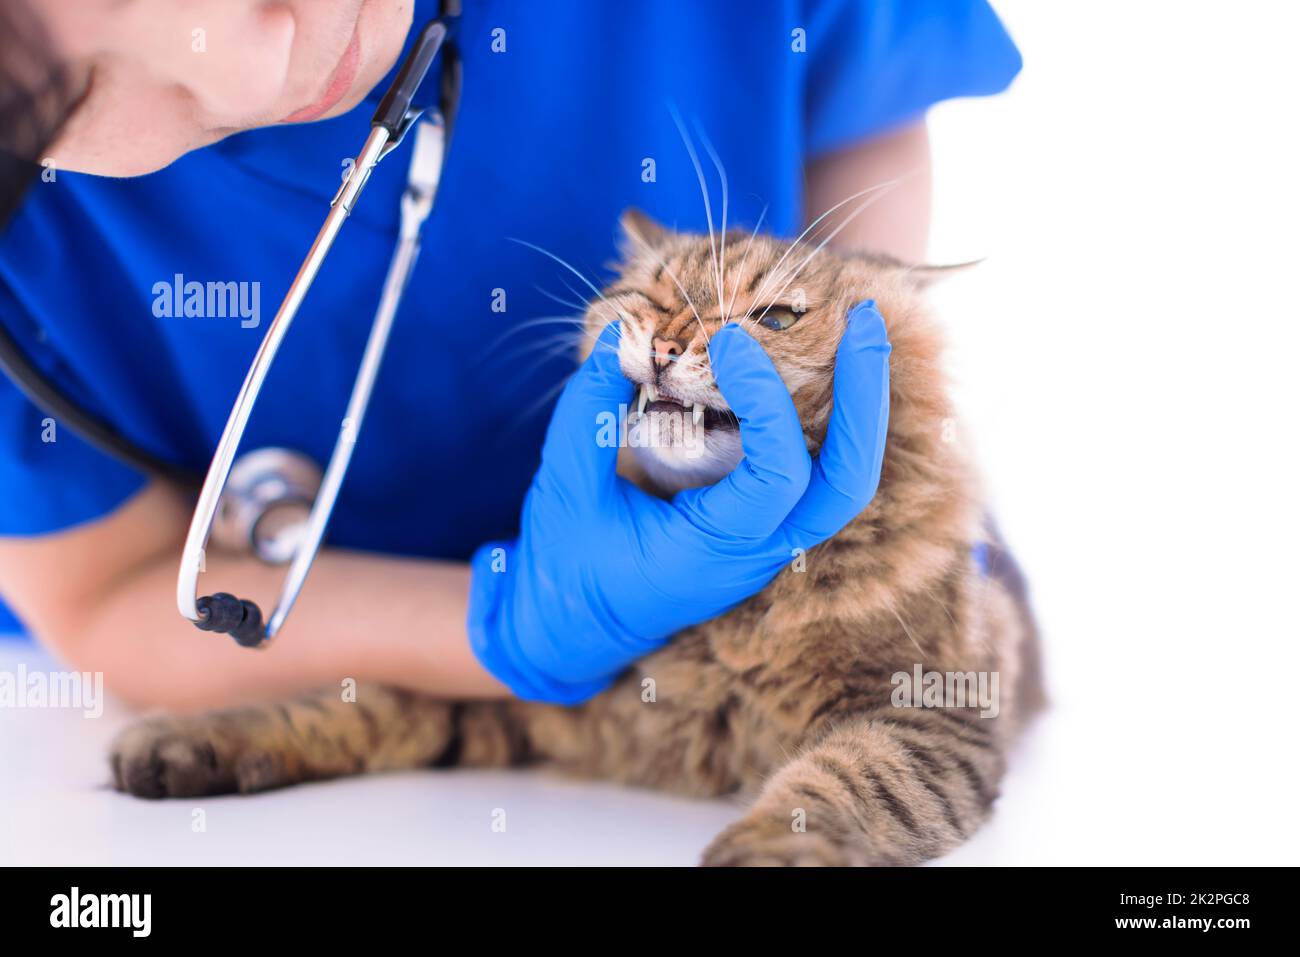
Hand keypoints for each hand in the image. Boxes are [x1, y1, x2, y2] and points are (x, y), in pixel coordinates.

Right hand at [467, 301, 890, 702]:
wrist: (569, 630)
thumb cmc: (562, 566)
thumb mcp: (564, 485)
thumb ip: (590, 411)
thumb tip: (626, 334)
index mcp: (712, 555)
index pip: (778, 478)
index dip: (766, 402)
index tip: (727, 343)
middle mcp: (757, 555)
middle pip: (849, 485)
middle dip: (865, 398)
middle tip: (863, 317)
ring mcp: (767, 545)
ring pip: (844, 482)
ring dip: (860, 406)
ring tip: (858, 331)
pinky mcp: (761, 530)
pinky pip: (816, 476)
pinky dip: (829, 420)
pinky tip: (820, 368)